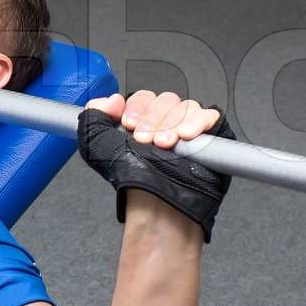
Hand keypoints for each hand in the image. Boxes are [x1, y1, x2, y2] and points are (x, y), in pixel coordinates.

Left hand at [77, 90, 234, 241]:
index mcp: (143, 120)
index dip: (136, 107)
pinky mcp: (212, 137)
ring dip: (173, 122)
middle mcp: (167, 123)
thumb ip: (93, 116)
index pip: (144, 97)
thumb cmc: (132, 182)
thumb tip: (110, 99)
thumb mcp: (96, 147)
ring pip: (186, 106)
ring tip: (164, 145)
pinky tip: (186, 135)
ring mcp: (190, 129)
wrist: (156, 208)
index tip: (129, 124)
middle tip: (146, 141)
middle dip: (153, 118)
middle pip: (166, 100)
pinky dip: (198, 121)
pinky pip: (210, 116)